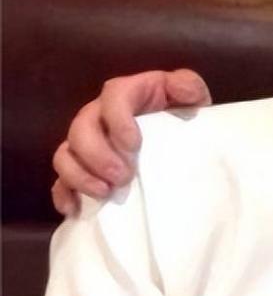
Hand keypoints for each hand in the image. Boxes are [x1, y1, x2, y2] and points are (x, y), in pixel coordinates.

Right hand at [50, 69, 211, 215]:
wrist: (179, 134)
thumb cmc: (180, 113)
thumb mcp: (190, 95)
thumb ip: (188, 86)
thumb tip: (186, 91)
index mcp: (124, 94)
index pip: (113, 98)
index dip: (118, 121)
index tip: (134, 145)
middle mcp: (97, 115)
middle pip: (81, 129)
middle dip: (98, 155)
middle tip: (123, 177)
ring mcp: (85, 142)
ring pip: (65, 154)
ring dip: (80, 176)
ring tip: (106, 193)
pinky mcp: (81, 167)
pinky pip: (59, 180)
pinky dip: (64, 194)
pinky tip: (76, 209)